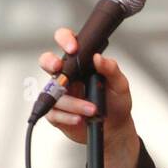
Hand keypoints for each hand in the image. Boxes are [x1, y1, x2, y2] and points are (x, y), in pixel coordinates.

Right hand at [37, 28, 134, 146]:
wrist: (115, 128)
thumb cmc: (116, 103)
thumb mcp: (120, 85)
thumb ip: (111, 69)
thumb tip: (99, 57)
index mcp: (80, 63)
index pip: (66, 42)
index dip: (65, 39)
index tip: (73, 48)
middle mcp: (67, 76)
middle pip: (47, 61)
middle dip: (49, 62)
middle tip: (59, 68)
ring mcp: (59, 94)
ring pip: (54, 92)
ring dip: (73, 102)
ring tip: (92, 109)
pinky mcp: (56, 113)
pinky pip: (54, 113)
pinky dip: (67, 117)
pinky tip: (79, 119)